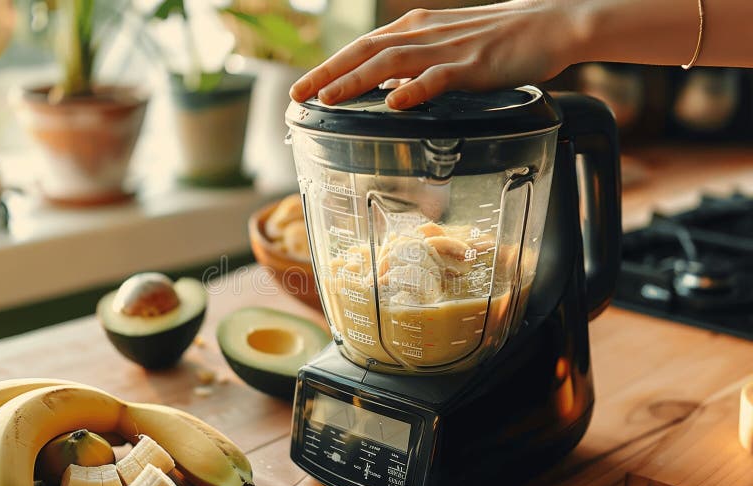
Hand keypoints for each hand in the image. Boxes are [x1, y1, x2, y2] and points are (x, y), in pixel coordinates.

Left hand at [290, 1, 584, 108]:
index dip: (328, 67)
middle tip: (297, 95)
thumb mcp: (444, 48)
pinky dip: (415, 88)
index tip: (301, 88)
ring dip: (356, 81)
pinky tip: (395, 102)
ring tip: (329, 99)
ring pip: (391, 62)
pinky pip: (439, 77)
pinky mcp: (473, 64)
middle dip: (327, 73)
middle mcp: (423, 34)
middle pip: (365, 52)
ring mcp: (447, 48)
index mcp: (414, 30)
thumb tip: (384, 89)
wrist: (548, 23)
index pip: (360, 47)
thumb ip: (414, 66)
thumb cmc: (497, 39)